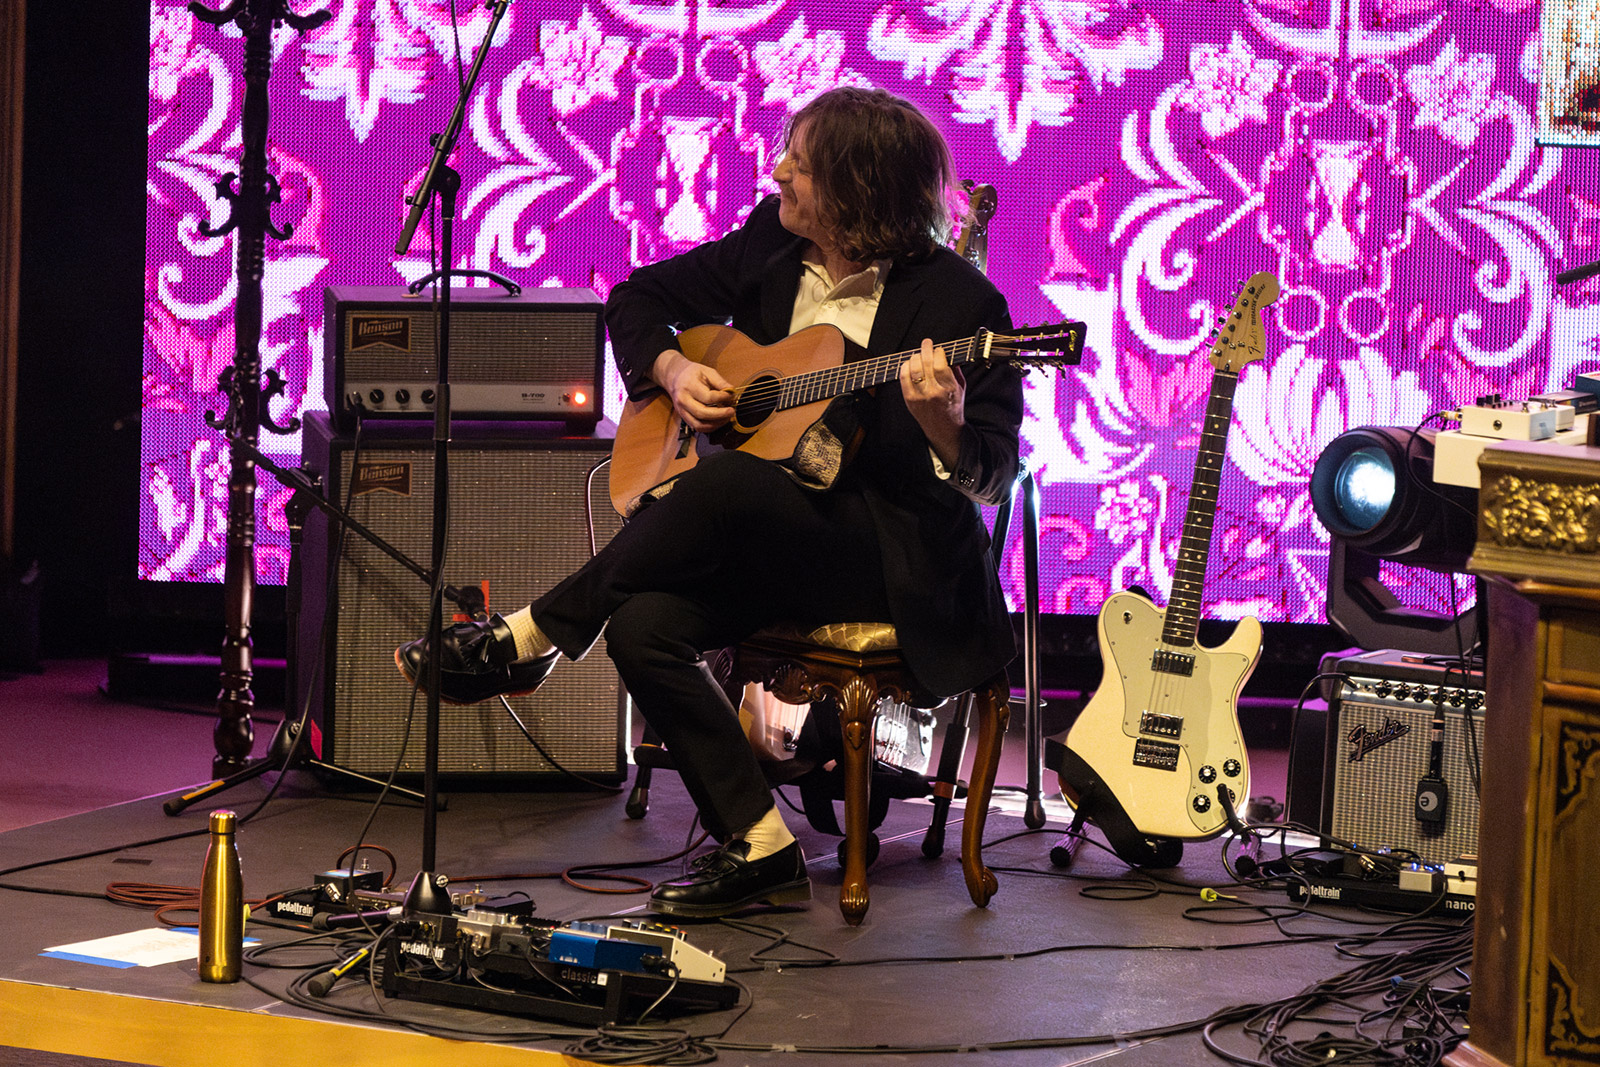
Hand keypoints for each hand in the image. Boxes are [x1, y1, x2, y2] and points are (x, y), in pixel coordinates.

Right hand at [652, 349, 735, 431]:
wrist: (675, 377)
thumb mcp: (707, 371)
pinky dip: (710, 427)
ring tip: (726, 418)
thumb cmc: (692, 373)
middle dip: (720, 415)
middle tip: (732, 411)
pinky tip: (718, 421)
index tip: (731, 395)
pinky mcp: (683, 417)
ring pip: (699, 425)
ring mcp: (682, 410)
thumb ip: (720, 382)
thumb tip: (732, 392)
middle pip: (703, 413)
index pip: (708, 397)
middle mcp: (683, 400)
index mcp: (689, 386)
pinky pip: (697, 427)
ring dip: (716, 424)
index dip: (723, 398)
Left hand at [900, 338, 964, 465]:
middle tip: (927, 343)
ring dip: (915, 357)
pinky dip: (905, 367)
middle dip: (926, 349)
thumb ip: (956, 370)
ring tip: (919, 354)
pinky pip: (903, 378)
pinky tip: (909, 364)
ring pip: (913, 369)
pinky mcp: (909, 399)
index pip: (940, 365)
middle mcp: (933, 392)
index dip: (938, 353)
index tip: (939, 349)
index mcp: (949, 389)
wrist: (943, 429)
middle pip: (925, 364)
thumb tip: (948, 353)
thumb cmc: (953, 406)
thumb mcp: (961, 388)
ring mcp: (919, 396)